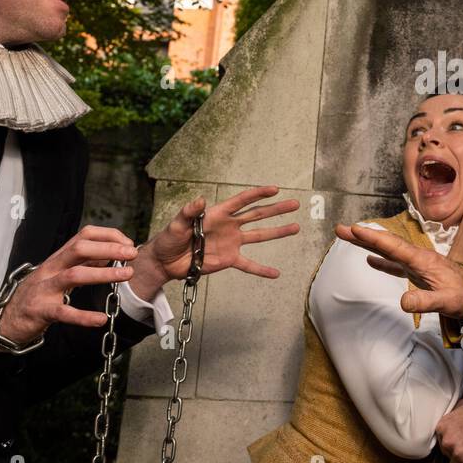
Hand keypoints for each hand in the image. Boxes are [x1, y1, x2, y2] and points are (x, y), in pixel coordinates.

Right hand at [0, 225, 140, 362]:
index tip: (128, 243)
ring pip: (74, 275)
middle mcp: (50, 269)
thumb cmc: (36, 296)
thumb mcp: (59, 274)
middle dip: (108, 248)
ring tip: (126, 274)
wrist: (3, 321)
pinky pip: (63, 312)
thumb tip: (111, 251)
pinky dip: (83, 316)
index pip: (83, 235)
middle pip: (79, 249)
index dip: (108, 236)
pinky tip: (100, 319)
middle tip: (132, 254)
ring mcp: (43, 289)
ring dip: (103, 273)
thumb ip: (83, 263)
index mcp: (57, 259)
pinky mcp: (40, 311)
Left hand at [131, 186, 300, 299]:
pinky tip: (276, 273)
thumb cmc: (169, 238)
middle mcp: (229, 226)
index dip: (258, 194)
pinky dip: (262, 270)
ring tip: (295, 227)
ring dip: (278, 232)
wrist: (166, 261)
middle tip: (295, 204)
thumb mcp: (177, 223)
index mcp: (218, 213)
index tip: (275, 189)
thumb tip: (199, 200)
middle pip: (257, 215)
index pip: (242, 201)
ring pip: (259, 235)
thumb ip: (189, 212)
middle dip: (276, 209)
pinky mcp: (228, 260)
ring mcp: (231, 243)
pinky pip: (248, 265)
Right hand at [335, 223, 462, 318]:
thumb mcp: (445, 301)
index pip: (393, 246)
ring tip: (348, 237)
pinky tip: (369, 259)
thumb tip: (402, 302)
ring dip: (368, 244)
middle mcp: (416, 257)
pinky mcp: (417, 272)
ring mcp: (416, 263)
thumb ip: (425, 301)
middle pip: (385, 243)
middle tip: (340, 228)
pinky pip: (395, 263)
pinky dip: (381, 260)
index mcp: (421, 260)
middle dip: (362, 235)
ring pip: (387, 250)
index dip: (373, 238)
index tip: (355, 229)